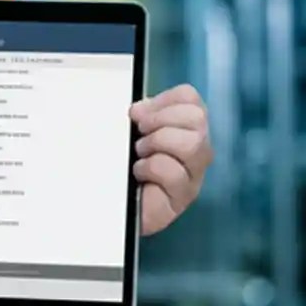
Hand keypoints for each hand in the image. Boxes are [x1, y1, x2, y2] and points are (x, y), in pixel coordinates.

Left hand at [130, 84, 211, 235]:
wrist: (108, 207)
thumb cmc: (120, 167)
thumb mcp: (128, 132)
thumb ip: (139, 115)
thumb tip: (139, 110)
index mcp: (184, 128)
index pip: (190, 98)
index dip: (162, 101)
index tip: (138, 115)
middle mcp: (196, 149)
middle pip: (196, 117)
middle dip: (160, 120)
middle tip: (139, 135)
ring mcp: (193, 175)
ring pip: (192, 143)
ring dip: (157, 143)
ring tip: (140, 155)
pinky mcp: (182, 198)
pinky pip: (174, 172)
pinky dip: (149, 168)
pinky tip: (138, 175)